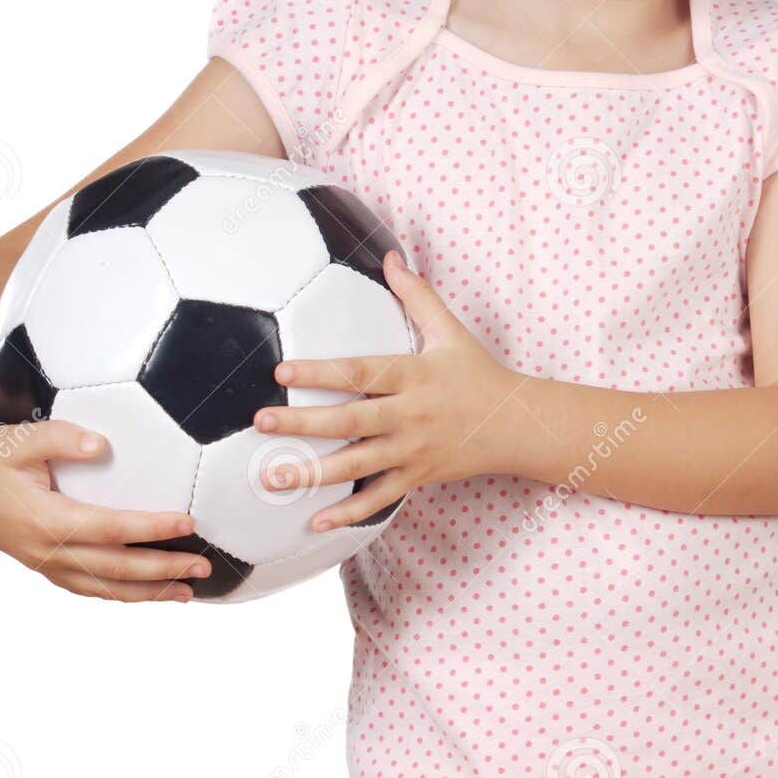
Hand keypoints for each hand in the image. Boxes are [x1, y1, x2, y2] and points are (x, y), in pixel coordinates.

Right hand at [0, 420, 211, 601]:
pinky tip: (151, 593)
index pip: (110, 529)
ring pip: (105, 588)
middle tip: (203, 566)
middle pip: (116, 568)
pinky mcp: (47, 567)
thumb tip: (103, 444)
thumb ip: (62, 438)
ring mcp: (46, 565)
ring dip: (149, 593)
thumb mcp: (23, 439)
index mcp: (47, 520)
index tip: (186, 522)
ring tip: (188, 593)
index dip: (150, 529)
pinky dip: (123, 594)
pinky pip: (90, 588)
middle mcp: (48, 551)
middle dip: (163, 570)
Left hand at [252, 247, 519, 530]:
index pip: (362, 373)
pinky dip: (348, 513)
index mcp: (414, 375)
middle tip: (261, 422)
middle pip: (350, 422)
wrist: (517, 425)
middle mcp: (411, 415)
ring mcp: (413, 451)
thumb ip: (417, 295)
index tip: (282, 372)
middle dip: (303, 424)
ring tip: (272, 477)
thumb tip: (389, 255)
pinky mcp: (417, 477)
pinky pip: (378, 498)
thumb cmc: (477, 373)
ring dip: (312, 474)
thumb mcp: (451, 331)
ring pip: (357, 465)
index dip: (322, 373)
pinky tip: (314, 522)